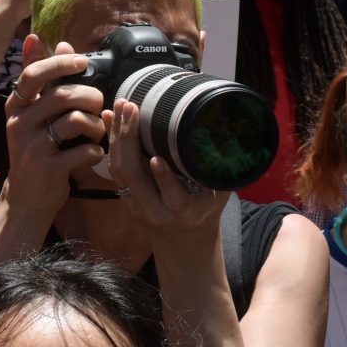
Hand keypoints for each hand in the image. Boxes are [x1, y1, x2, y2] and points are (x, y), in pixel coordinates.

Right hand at [2, 37, 106, 220]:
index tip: (82, 62)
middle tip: (99, 107)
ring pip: (77, 120)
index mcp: (16, 106)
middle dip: (91, 97)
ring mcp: (32, 146)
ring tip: (98, 132)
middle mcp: (19, 123)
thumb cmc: (36, 150)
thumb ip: (43, 79)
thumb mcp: (32, 114)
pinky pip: (83, 150)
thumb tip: (48, 40)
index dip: (60, 63)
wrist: (26, 198)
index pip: (35, 74)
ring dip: (97, 125)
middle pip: (63, 95)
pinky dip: (96, 151)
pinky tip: (93, 154)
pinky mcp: (48, 168)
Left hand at [107, 98, 228, 241]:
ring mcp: (136, 205)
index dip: (163, 179)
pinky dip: (112, 142)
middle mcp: (156, 211)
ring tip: (119, 106)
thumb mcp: (218, 195)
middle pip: (134, 177)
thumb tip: (235, 137)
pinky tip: (111, 119)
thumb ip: (222, 171)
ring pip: (120, 171)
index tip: (157, 158)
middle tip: (131, 109)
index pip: (173, 197)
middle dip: (129, 140)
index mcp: (184, 212)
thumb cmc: (205, 210)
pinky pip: (114, 169)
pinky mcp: (125, 197)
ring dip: (117, 136)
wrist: (182, 240)